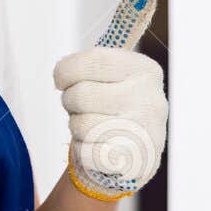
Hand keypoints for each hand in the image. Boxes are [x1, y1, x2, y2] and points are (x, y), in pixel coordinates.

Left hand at [52, 46, 167, 199]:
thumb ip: (95, 61)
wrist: (130, 154)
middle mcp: (150, 99)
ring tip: (92, 126)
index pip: (94, 60)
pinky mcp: (133, 161)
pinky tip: (97, 146)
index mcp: (145, 70)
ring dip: (76, 126)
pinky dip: (82, 151)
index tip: (61, 79)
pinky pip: (85, 151)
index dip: (66, 70)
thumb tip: (80, 50)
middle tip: (81, 107)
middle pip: (80, 94)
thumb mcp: (113, 76)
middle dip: (70, 102)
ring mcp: (144, 132)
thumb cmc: (112, 108)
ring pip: (80, 124)